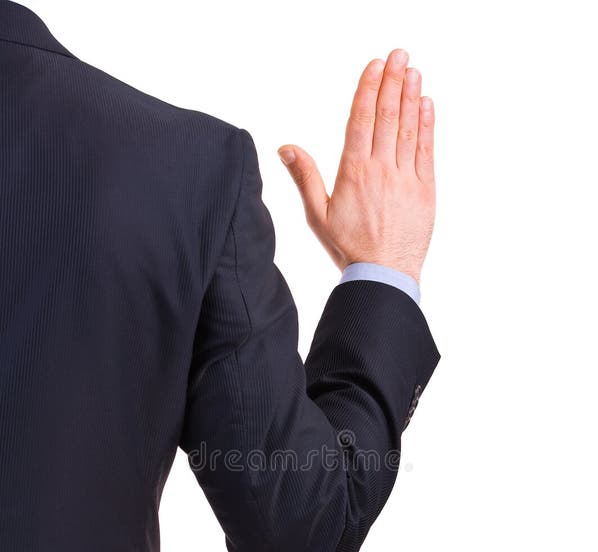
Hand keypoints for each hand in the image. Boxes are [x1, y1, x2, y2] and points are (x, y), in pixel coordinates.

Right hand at [278, 49, 434, 281]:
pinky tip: (426, 104)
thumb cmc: (348, 249)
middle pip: (387, 116)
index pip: (362, 119)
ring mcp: (405, 179)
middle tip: (399, 54)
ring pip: (408, 129)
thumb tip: (286, 147)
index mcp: (353, 173)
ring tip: (413, 71)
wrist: (383, 276)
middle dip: (393, 81)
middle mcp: (381, 170)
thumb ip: (304, 177)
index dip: (369, 88)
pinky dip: (426, 125)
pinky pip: (426, 151)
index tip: (375, 65)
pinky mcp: (425, 191)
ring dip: (411, 97)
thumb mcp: (317, 215)